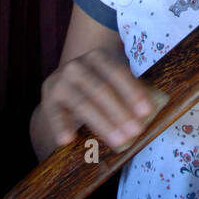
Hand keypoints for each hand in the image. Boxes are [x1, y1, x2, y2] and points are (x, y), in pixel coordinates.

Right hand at [40, 47, 160, 151]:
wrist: (63, 90)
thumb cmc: (96, 87)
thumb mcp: (111, 83)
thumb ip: (129, 92)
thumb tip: (150, 112)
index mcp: (98, 57)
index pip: (118, 73)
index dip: (133, 92)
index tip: (147, 111)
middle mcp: (77, 66)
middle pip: (101, 89)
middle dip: (120, 112)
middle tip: (136, 131)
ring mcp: (60, 81)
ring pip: (83, 103)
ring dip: (102, 124)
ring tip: (118, 140)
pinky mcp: (48, 99)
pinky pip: (55, 114)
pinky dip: (60, 126)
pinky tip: (68, 139)